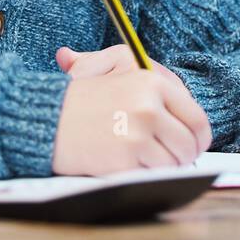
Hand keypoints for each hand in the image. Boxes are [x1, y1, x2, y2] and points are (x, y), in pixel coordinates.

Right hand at [50, 44, 212, 175]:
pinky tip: (126, 164)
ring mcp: (140, 131)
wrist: (42, 118)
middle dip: (183, 156)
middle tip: (170, 159)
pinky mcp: (127, 156)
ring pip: (174, 162)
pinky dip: (145, 174)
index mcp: (152, 81)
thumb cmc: (75, 97)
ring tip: (142, 159)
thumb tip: (169, 81)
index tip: (190, 146)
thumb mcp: (104, 66)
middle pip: (190, 144)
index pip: (197, 118)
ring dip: (163, 167)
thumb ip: (140, 71)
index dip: (197, 138)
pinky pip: (154, 174)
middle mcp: (150, 105)